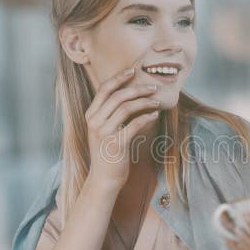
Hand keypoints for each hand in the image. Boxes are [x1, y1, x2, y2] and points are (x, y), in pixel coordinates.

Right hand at [86, 68, 160, 190]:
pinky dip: (147, 117)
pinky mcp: (116, 144)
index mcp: (91, 115)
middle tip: (153, 87)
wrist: (104, 179)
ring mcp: (104, 133)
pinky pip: (135, 125)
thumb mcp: (105, 130)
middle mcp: (95, 122)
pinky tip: (155, 115)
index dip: (118, 78)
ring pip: (127, 108)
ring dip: (145, 102)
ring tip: (157, 101)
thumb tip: (131, 96)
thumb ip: (111, 114)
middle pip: (118, 96)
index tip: (133, 70)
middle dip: (137, 88)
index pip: (104, 89)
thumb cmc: (108, 153)